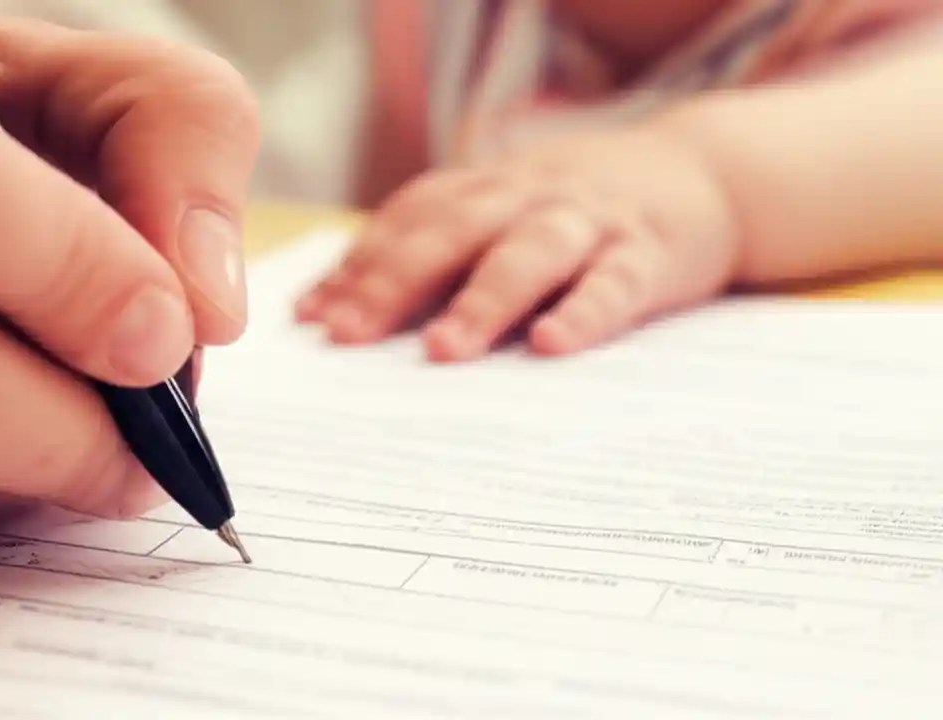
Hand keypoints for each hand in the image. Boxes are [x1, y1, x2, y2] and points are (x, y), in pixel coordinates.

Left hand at [296, 127, 738, 358]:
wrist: (706, 172)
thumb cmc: (577, 210)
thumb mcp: (507, 211)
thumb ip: (432, 252)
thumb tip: (329, 310)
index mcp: (488, 188)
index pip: (411, 219)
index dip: (359, 264)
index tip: (311, 318)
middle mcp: (529, 197)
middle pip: (453, 232)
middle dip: (394, 281)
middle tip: (347, 335)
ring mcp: (590, 223)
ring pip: (529, 254)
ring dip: (482, 299)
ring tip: (443, 349)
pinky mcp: (650, 255)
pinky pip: (615, 285)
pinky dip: (584, 313)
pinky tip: (550, 346)